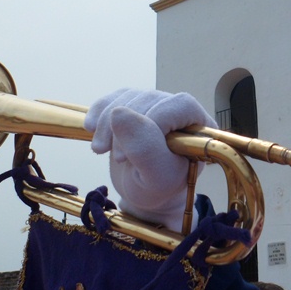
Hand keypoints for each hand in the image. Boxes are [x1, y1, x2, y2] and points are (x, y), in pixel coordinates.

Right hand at [83, 89, 217, 231]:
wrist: (141, 193)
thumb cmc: (157, 189)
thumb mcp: (156, 177)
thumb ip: (145, 149)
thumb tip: (119, 112)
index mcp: (200, 126)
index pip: (179, 105)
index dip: (151, 122)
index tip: (127, 155)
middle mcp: (180, 110)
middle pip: (150, 99)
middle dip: (123, 127)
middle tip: (112, 157)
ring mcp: (156, 105)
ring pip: (130, 96)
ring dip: (107, 121)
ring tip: (99, 150)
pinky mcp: (134, 105)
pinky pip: (115, 96)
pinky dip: (99, 110)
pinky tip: (91, 128)